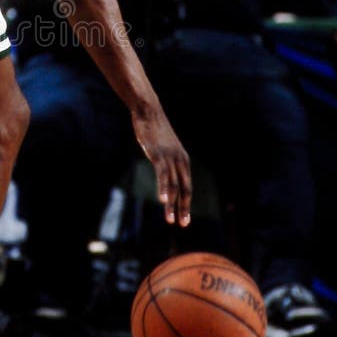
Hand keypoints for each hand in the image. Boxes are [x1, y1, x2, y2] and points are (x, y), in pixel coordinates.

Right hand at [131, 101, 191, 226]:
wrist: (149, 111)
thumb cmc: (154, 129)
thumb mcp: (164, 147)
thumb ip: (166, 160)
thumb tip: (164, 170)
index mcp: (183, 160)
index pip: (187, 187)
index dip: (186, 205)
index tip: (184, 220)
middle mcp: (180, 160)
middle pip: (184, 189)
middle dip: (183, 209)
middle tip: (181, 225)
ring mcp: (170, 158)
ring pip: (174, 185)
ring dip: (172, 204)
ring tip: (170, 220)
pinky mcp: (158, 155)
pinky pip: (163, 175)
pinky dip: (164, 188)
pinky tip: (163, 201)